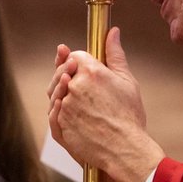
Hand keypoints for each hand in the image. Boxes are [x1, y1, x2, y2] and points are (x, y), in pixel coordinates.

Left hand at [47, 27, 164, 181]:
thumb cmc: (129, 116)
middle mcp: (74, 86)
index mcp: (90, 71)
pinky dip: (60, 111)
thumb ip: (115, 54)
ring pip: (56, 93)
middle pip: (62, 73)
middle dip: (68, 75)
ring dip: (63, 94)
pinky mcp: (59, 123)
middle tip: (81, 85)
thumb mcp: (126, 81)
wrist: (124, 149)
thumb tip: (113, 32)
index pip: (74, 56)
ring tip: (81, 102)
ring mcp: (64, 106)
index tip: (83, 67)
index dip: (78, 61)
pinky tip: (72, 114)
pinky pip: (53, 112)